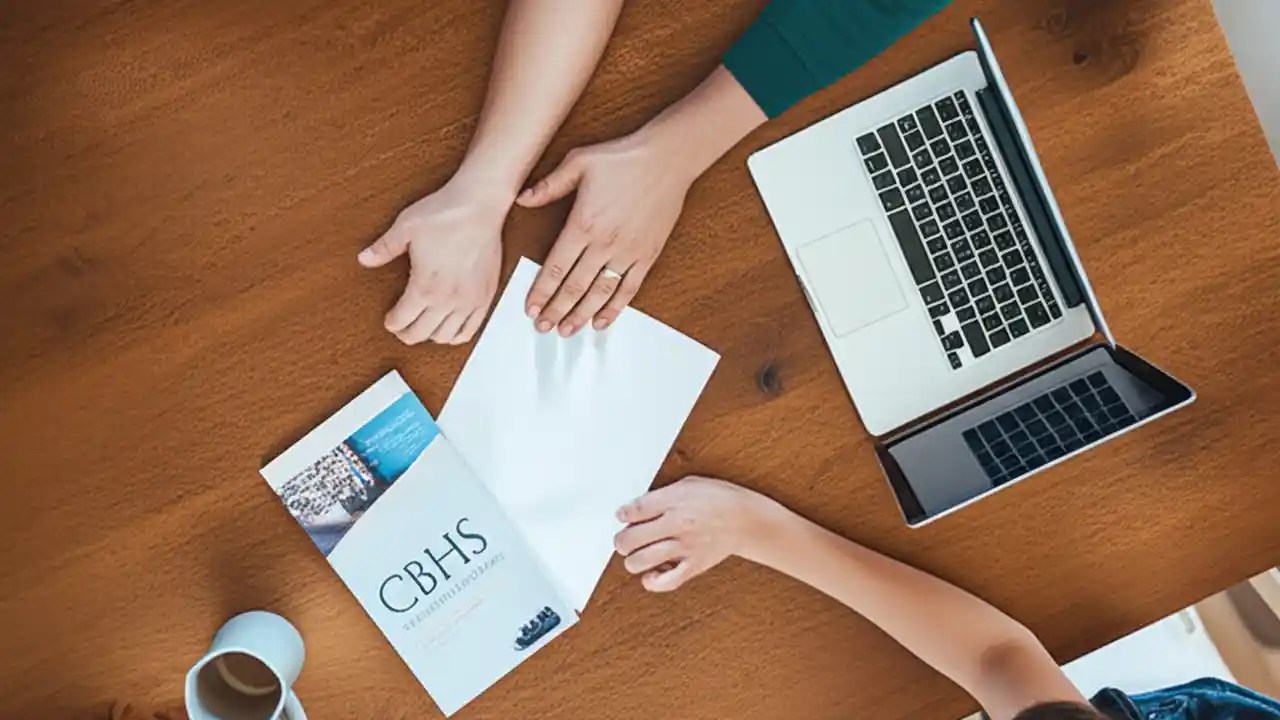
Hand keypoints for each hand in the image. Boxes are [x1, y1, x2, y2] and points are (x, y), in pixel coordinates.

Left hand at [358, 177, 508, 344]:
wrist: (480, 205)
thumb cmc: (445, 213)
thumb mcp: (405, 227)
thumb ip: (384, 248)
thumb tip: (364, 259)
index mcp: (425, 287)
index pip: (402, 321)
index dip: (391, 323)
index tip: (389, 320)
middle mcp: (448, 299)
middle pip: (421, 334)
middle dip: (407, 333)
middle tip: (402, 327)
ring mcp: (470, 301)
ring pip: (446, 337)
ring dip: (431, 335)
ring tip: (425, 326)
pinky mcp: (486, 296)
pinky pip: (471, 329)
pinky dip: (457, 334)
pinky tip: (450, 326)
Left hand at [514, 128, 696, 335]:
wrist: (667, 159)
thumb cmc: (624, 157)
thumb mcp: (578, 162)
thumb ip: (549, 185)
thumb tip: (522, 199)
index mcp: (583, 223)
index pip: (555, 267)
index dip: (541, 291)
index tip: (531, 307)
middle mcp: (604, 243)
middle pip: (574, 286)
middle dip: (555, 310)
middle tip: (542, 326)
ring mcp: (628, 252)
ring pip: (599, 293)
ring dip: (581, 315)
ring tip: (566, 330)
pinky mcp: (647, 255)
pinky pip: (629, 288)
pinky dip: (615, 308)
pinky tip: (602, 321)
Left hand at [613, 475, 782, 591]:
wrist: (747, 519)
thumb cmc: (719, 498)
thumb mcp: (688, 484)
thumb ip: (661, 495)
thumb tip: (636, 508)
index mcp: (674, 500)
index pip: (634, 510)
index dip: (622, 514)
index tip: (622, 516)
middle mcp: (677, 524)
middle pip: (630, 539)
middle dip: (621, 541)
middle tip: (625, 539)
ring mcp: (684, 547)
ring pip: (641, 561)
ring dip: (632, 560)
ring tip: (636, 555)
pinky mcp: (693, 566)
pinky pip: (666, 581)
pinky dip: (652, 581)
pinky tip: (650, 574)